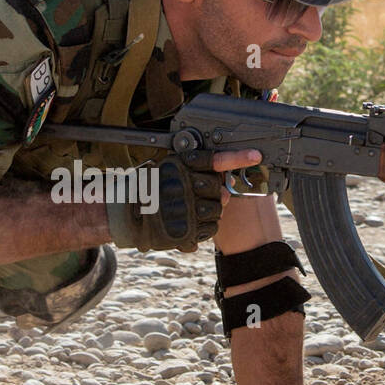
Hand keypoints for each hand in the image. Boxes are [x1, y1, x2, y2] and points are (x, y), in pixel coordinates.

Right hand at [107, 148, 258, 252]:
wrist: (128, 215)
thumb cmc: (150, 190)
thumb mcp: (167, 170)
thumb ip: (195, 173)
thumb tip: (226, 187)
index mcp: (178, 165)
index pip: (213, 159)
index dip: (237, 157)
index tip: (255, 155)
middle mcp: (182, 185)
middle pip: (219, 187)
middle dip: (217, 192)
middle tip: (206, 194)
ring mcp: (183, 208)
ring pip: (217, 209)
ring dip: (211, 211)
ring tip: (194, 209)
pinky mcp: (184, 229)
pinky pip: (210, 228)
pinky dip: (205, 228)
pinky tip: (191, 223)